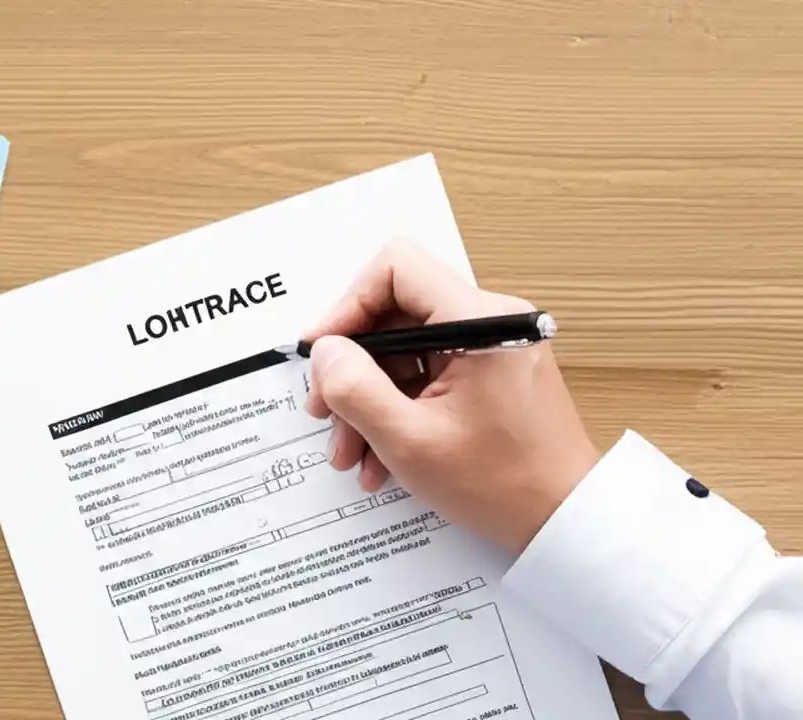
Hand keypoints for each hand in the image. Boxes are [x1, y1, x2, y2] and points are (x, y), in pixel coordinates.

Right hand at [304, 241, 599, 552]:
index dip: (348, 304)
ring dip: (368, 398)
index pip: (396, 269)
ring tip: (351, 450)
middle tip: (325, 409)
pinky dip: (396, 408)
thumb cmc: (504, 484)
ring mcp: (491, 346)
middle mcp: (489, 320)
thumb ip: (356, 389)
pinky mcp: (489, 372)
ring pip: (404, 349)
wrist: (563, 519)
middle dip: (352, 366)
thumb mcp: (410, 440)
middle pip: (394, 313)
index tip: (323, 349)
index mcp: (478, 321)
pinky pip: (426, 373)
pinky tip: (380, 454)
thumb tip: (324, 352)